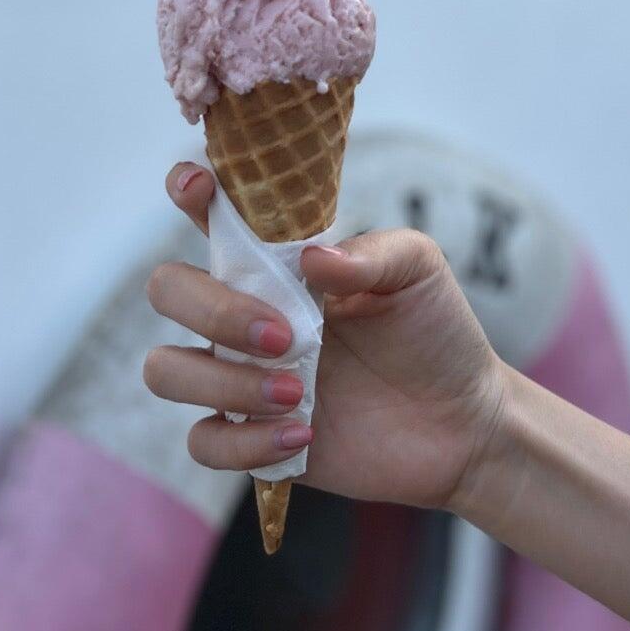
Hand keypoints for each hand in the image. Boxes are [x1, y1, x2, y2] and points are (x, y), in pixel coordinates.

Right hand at [144, 163, 510, 511]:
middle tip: (285, 337)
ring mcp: (240, 377)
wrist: (464, 422)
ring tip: (298, 394)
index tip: (198, 188)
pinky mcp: (252, 439)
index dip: (188, 192)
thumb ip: (373, 253)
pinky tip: (304, 435)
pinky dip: (246, 442)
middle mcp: (243, 314)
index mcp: (275, 264)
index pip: (209, 216)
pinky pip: (204, 442)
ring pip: (165, 369)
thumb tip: (314, 258)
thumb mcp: (419, 272)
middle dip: (213, 311)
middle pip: (167, 290)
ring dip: (224, 382)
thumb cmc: (435, 333)